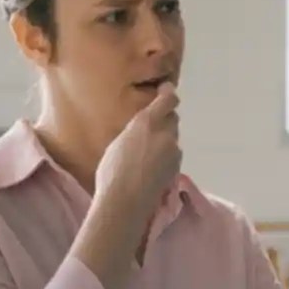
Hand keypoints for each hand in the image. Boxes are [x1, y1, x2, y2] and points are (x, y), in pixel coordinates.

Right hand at [95, 82, 181, 220]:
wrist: (126, 199)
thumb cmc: (111, 170)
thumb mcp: (119, 142)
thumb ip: (136, 130)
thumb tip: (143, 129)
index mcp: (146, 122)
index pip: (168, 100)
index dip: (169, 93)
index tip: (167, 90)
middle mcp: (165, 132)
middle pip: (172, 118)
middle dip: (165, 119)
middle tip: (152, 127)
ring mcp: (174, 150)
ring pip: (173, 137)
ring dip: (165, 139)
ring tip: (148, 152)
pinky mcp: (177, 165)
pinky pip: (173, 153)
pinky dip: (166, 155)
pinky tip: (152, 165)